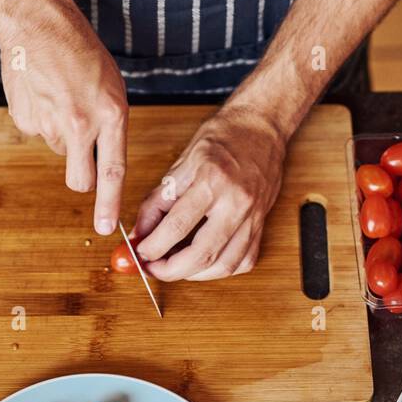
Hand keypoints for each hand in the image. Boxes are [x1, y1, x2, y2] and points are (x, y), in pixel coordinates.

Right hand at [0, 0, 127, 234]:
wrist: (38, 25)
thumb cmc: (80, 51)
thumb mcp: (110, 87)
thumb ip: (109, 125)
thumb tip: (100, 157)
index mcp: (111, 114)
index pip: (112, 171)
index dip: (109, 204)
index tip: (106, 228)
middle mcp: (81, 124)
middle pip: (79, 179)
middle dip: (81, 178)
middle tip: (80, 149)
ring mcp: (49, 124)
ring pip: (58, 149)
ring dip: (61, 133)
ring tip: (61, 96)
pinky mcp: (25, 120)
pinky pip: (38, 132)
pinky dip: (41, 118)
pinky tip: (42, 92)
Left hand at [133, 104, 286, 280]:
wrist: (262, 127)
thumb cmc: (223, 137)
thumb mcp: (182, 162)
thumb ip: (158, 201)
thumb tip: (139, 232)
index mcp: (212, 181)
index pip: (177, 226)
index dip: (153, 247)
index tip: (139, 254)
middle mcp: (236, 202)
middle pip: (202, 254)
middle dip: (171, 271)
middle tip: (152, 269)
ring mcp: (253, 216)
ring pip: (224, 265)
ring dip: (195, 275)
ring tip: (175, 268)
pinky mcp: (262, 224)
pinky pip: (244, 260)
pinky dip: (221, 269)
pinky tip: (205, 263)